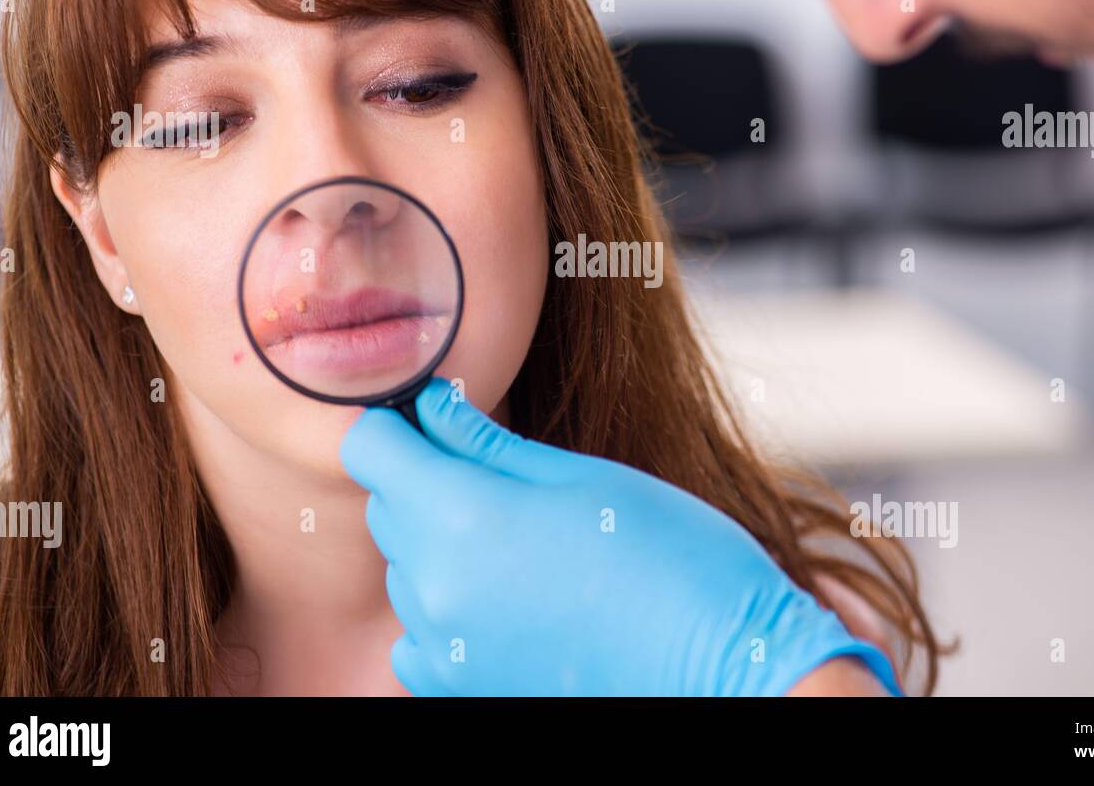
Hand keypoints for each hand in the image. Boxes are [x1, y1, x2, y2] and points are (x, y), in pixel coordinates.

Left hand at [340, 377, 900, 695]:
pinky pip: (418, 633)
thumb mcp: (581, 474)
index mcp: (463, 516)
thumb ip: (487, 442)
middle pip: (386, 504)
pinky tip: (504, 594)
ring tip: (521, 539)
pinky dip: (446, 607)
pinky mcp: (462, 685)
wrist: (723, 668)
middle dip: (425, 476)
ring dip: (438, 540)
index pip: (370, 448)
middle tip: (499, 473)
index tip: (434, 418)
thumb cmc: (672, 557)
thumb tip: (431, 408)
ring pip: (404, 565)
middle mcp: (436, 584)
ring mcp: (445, 643)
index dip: (397, 423)